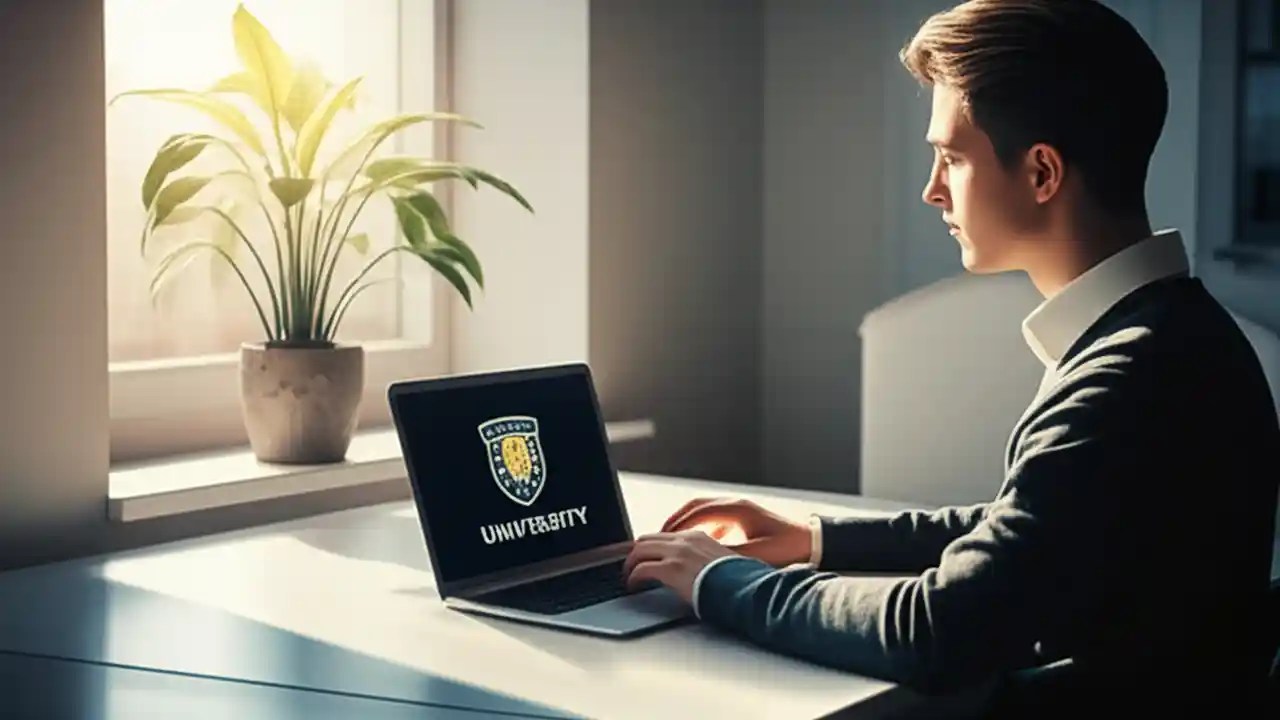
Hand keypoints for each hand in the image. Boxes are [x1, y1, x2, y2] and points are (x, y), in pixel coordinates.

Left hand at [622, 530, 735, 603]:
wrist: (743, 590)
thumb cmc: (737, 582)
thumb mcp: (721, 563)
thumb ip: (706, 560)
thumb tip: (701, 569)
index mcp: (697, 537)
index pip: (664, 536)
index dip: (650, 547)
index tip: (646, 558)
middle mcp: (685, 540)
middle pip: (647, 539)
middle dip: (636, 553)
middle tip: (631, 566)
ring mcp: (677, 553)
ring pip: (640, 550)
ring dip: (630, 564)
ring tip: (628, 577)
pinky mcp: (670, 569)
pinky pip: (641, 569)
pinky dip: (633, 577)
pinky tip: (632, 586)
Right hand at [661, 497, 811, 566]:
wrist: (812, 542)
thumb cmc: (787, 548)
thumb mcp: (756, 555)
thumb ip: (727, 556)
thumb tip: (701, 562)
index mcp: (736, 510)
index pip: (697, 511)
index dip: (676, 524)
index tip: (661, 537)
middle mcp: (735, 505)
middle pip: (695, 506)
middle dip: (674, 520)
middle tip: (657, 536)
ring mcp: (739, 509)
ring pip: (702, 510)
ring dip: (685, 522)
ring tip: (669, 539)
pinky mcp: (742, 518)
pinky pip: (713, 517)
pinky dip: (699, 526)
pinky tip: (694, 542)